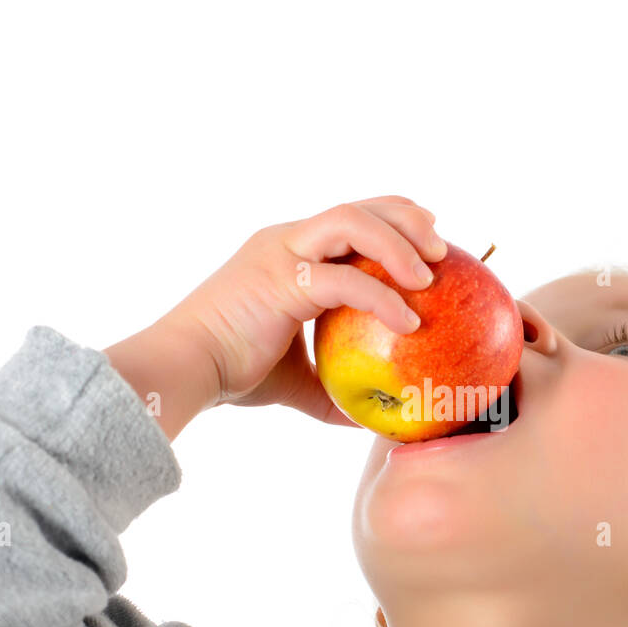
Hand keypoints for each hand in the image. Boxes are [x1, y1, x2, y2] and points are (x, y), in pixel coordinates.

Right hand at [164, 195, 447, 425]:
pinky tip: (408, 323)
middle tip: (443, 249)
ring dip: (398, 244)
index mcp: (289, 253)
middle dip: (406, 218)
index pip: (348, 219)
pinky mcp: (282, 279)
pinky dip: (382, 297)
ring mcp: (282, 253)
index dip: (392, 219)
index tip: (430, 239)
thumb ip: (333, 392)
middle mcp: (286, 241)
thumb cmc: (230, 375)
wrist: (185, 370)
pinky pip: (346, 280)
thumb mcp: (295, 383)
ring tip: (430, 276)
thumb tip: (370, 419)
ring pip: (352, 223)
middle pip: (357, 207)